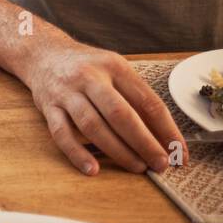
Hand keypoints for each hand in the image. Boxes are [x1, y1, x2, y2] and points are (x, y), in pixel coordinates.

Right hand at [22, 39, 185, 174]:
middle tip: (161, 164)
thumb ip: (135, 97)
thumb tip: (162, 136)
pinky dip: (77, 153)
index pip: (146, 101)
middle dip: (144, 143)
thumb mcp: (114, 70)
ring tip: (137, 167)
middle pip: (120, 114)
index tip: (179, 151)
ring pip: (92, 125)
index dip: (167, 129)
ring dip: (117, 150)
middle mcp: (89, 77)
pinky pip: (61, 133)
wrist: (42, 54)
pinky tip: (92, 168)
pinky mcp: (48, 107)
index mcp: (114, 67)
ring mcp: (66, 92)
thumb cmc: (86, 67)